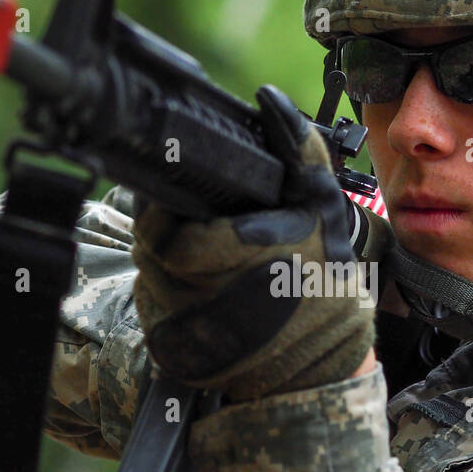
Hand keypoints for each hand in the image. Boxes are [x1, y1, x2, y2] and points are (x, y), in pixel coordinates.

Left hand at [131, 85, 375, 401]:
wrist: (322, 369)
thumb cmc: (326, 285)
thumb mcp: (322, 208)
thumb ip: (298, 151)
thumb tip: (269, 102)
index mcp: (237, 256)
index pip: (162, 224)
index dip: (164, 207)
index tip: (179, 195)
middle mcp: (202, 297)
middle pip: (149, 246)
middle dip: (166, 228)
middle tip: (192, 220)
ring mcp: (183, 330)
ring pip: (146, 275)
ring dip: (163, 259)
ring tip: (200, 252)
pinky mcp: (172, 353)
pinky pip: (151, 306)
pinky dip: (166, 292)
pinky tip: (198, 285)